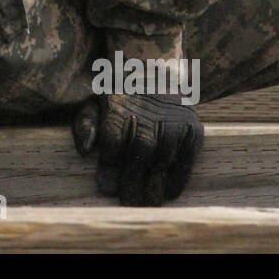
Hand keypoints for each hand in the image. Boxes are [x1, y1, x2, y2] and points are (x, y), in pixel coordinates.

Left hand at [71, 94, 202, 205]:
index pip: (114, 134)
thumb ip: (85, 125)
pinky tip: (169, 192)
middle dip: (133, 179)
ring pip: (164, 155)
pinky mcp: (192, 127)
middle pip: (140, 148)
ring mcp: (174, 119)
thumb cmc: (118, 99)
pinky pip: (187, 156)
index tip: (104, 177)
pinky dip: (179, 175)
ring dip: (155, 182)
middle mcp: (149, 111)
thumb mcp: (94, 104)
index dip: (110, 156)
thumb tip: (85, 150)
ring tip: (148, 204)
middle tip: (129, 204)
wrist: (154, 74)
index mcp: (120, 104)